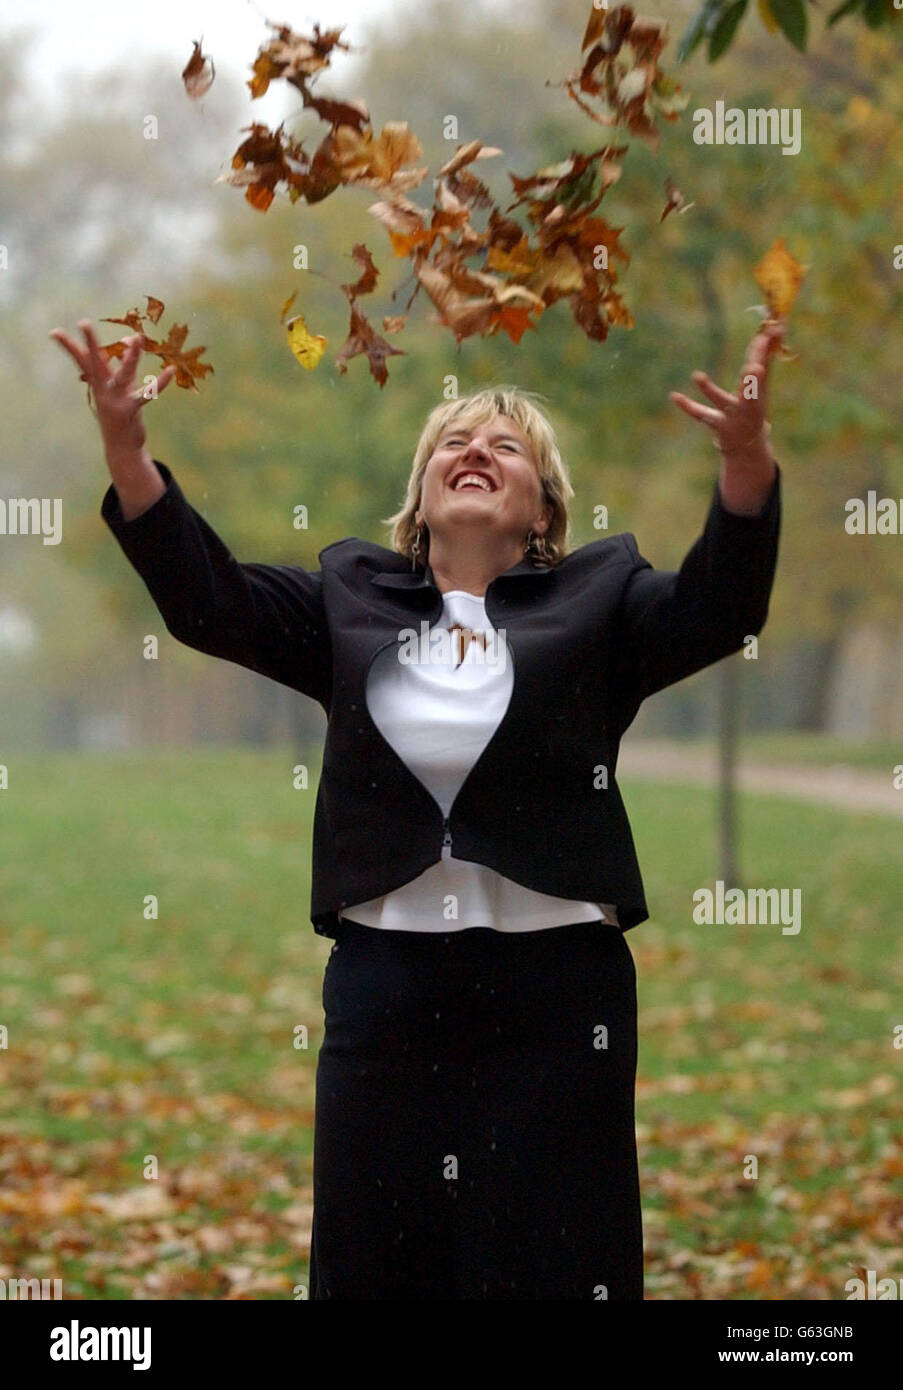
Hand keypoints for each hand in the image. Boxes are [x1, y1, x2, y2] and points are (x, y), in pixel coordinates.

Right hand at [49, 319, 175, 462]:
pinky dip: (160, 383)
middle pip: (95, 362)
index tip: (54, 332)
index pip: (82, 360)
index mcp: (98, 382)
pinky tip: (170, 371)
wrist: (121, 447)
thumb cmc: (120, 412)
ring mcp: (115, 400)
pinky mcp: (130, 410)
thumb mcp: (118, 387)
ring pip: (123, 374)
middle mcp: (103, 389)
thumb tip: (127, 342)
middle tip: (83, 322)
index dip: (69, 346)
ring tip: (136, 337)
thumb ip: (121, 364)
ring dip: (131, 356)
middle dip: (91, 343)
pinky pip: (146, 394)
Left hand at [669, 319, 782, 514]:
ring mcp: (732, 415)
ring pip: (720, 401)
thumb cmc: (754, 406)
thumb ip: (765, 357)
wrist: (748, 445)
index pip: (760, 368)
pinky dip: (688, 406)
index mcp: (759, 391)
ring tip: (697, 375)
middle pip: (750, 390)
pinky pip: (700, 414)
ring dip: (709, 389)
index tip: (765, 334)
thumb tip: (774, 329)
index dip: (761, 352)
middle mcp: (748, 404)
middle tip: (753, 368)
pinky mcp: (717, 425)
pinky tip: (674, 396)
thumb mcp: (761, 384)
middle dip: (753, 381)